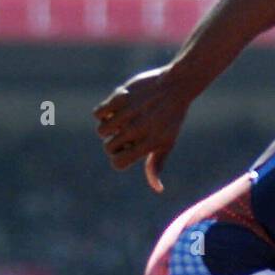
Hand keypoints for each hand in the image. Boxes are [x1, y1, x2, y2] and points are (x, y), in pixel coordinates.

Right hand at [93, 65, 190, 190]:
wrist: (175, 86)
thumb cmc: (171, 118)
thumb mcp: (167, 142)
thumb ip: (156, 164)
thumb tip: (157, 189)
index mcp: (149, 143)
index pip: (118, 163)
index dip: (118, 159)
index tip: (127, 150)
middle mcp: (137, 129)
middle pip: (108, 147)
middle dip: (114, 143)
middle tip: (127, 132)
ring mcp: (128, 113)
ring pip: (101, 131)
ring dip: (108, 127)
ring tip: (122, 119)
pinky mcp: (120, 96)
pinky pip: (98, 113)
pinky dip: (103, 113)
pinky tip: (116, 109)